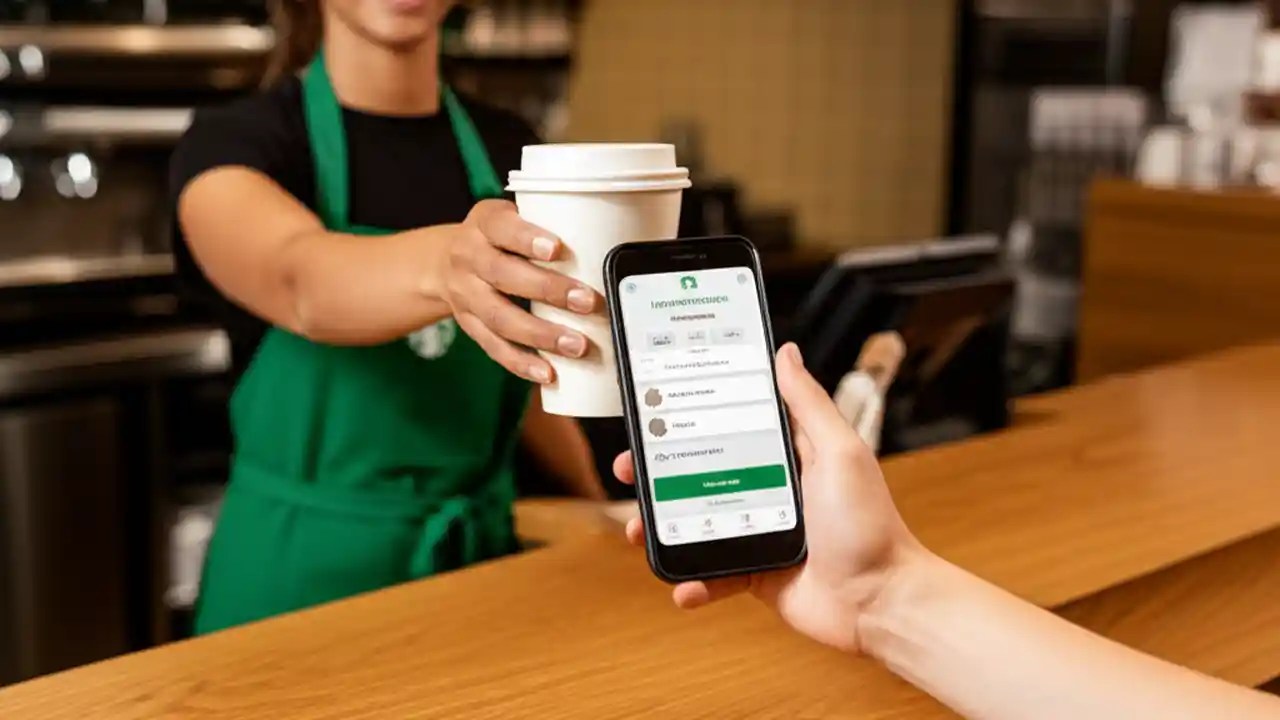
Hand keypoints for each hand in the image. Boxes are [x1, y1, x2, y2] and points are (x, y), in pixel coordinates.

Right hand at [440, 199, 599, 383]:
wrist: (443, 262)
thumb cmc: (498, 238)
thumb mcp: (512, 217)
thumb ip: (549, 223)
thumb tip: (613, 236)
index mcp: (484, 224)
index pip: (501, 227)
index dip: (527, 238)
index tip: (557, 248)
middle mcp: (468, 258)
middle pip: (503, 275)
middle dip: (548, 290)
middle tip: (588, 302)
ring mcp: (466, 295)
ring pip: (500, 318)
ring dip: (540, 335)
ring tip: (576, 346)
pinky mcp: (469, 325)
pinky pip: (493, 347)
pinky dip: (521, 362)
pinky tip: (547, 372)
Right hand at [614, 343, 922, 653]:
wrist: (880, 602)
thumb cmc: (870, 525)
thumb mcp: (841, 451)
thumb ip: (809, 403)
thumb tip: (786, 352)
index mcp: (786, 455)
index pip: (727, 425)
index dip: (689, 417)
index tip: (654, 407)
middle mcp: (767, 489)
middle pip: (698, 472)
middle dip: (657, 471)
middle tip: (630, 467)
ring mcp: (757, 532)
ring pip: (693, 523)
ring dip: (660, 526)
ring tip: (638, 529)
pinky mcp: (753, 573)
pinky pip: (711, 575)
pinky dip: (692, 582)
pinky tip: (683, 585)